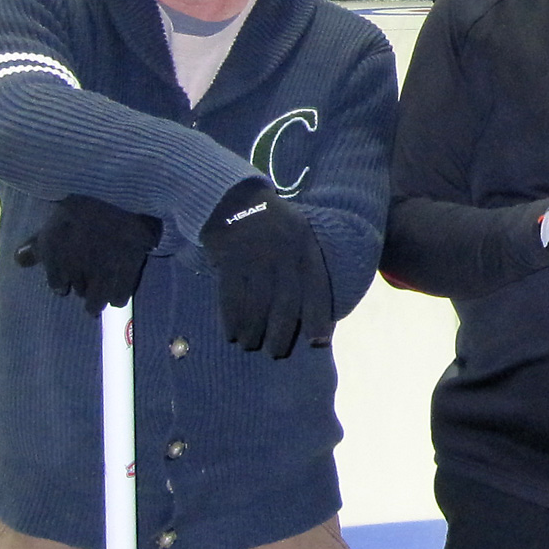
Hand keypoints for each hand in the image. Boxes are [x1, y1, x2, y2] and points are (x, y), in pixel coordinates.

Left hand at [15, 195, 162, 315]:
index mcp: (56, 262)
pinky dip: (117, 296)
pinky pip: (119, 297)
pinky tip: (117, 292)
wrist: (114, 201)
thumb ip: (36, 247)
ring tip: (102, 292)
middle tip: (88, 277)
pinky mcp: (126, 276)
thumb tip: (19, 261)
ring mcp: (101, 278)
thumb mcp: (53, 225)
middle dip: (82, 286)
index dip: (63, 281)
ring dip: (97, 299)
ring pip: (96, 302)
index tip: (69, 276)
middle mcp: (76, 275)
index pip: (57, 286)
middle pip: (79, 292)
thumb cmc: (79, 209)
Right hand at [200, 179, 333, 358]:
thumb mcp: (296, 231)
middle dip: (282, 333)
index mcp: (305, 244)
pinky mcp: (229, 259)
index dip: (318, 316)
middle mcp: (284, 252)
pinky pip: (232, 296)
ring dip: (254, 330)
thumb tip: (310, 307)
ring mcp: (256, 255)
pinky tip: (231, 333)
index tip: (317, 342)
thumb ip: (304, 262)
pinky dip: (232, 319)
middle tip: (275, 353)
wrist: (229, 196)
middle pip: (286, 302)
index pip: (317, 286)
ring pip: (258, 303)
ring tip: (250, 344)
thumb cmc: (268, 221)